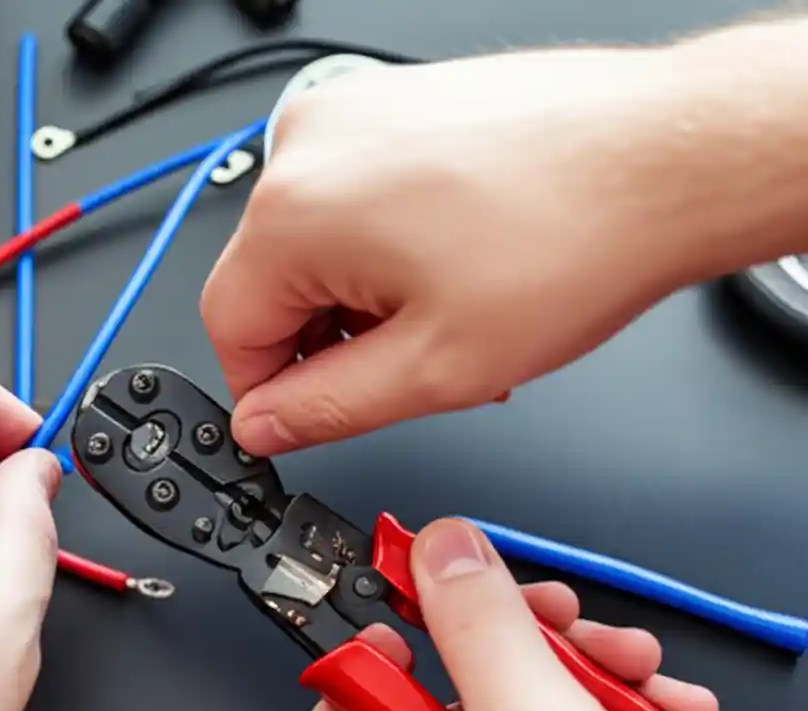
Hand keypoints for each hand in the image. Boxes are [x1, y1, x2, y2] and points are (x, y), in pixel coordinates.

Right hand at [200, 44, 790, 455]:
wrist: (666, 153)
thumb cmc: (576, 236)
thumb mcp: (436, 368)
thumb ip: (326, 409)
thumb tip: (266, 424)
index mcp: (294, 210)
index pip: (229, 329)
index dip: (268, 392)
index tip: (306, 414)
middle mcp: (307, 145)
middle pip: (272, 281)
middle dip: (329, 339)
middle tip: (409, 364)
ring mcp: (350, 112)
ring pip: (316, 240)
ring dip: (364, 293)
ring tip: (452, 312)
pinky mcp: (388, 102)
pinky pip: (353, 193)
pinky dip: (388, 242)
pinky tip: (456, 263)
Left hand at [306, 519, 718, 710]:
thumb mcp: (523, 709)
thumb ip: (478, 622)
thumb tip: (442, 545)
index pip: (344, 678)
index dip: (379, 623)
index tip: (426, 584)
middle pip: (453, 670)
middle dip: (526, 626)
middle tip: (565, 614)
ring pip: (520, 688)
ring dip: (587, 657)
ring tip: (634, 660)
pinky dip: (611, 695)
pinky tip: (654, 692)